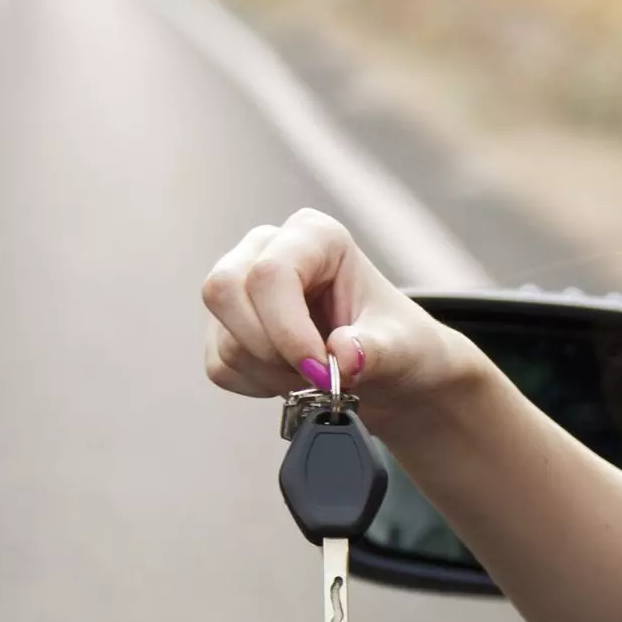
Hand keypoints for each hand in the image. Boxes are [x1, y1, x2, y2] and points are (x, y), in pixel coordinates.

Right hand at [201, 209, 484, 427]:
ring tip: (313, 376)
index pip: (270, 272)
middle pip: (225, 292)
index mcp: (314, 236)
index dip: (287, 329)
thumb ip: (376, 350)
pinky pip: (220, 365)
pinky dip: (258, 385)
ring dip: (270, 373)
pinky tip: (291, 379)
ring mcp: (241, 287)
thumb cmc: (397, 341)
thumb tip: (344, 353)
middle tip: (315, 374)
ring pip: (224, 337)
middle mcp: (267, 250)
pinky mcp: (226, 328)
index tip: (320, 369)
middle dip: (270, 350)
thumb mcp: (402, 346)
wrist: (389, 368)